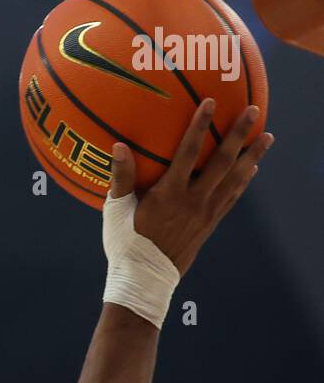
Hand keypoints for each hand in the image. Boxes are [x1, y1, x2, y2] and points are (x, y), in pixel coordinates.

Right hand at [110, 100, 273, 276]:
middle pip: (221, 162)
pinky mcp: (209, 225)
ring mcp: (205, 214)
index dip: (199, 126)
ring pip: (234, 180)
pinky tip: (251, 170)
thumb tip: (119, 145)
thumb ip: (120, 178)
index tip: (211, 102)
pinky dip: (243, 182)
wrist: (145, 281)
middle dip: (238, 134)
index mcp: (169, 195)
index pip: (188, 153)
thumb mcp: (116, 212)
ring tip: (267, 137)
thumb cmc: (126, 245)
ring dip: (252, 157)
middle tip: (253, 110)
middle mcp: (193, 202)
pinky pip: (231, 199)